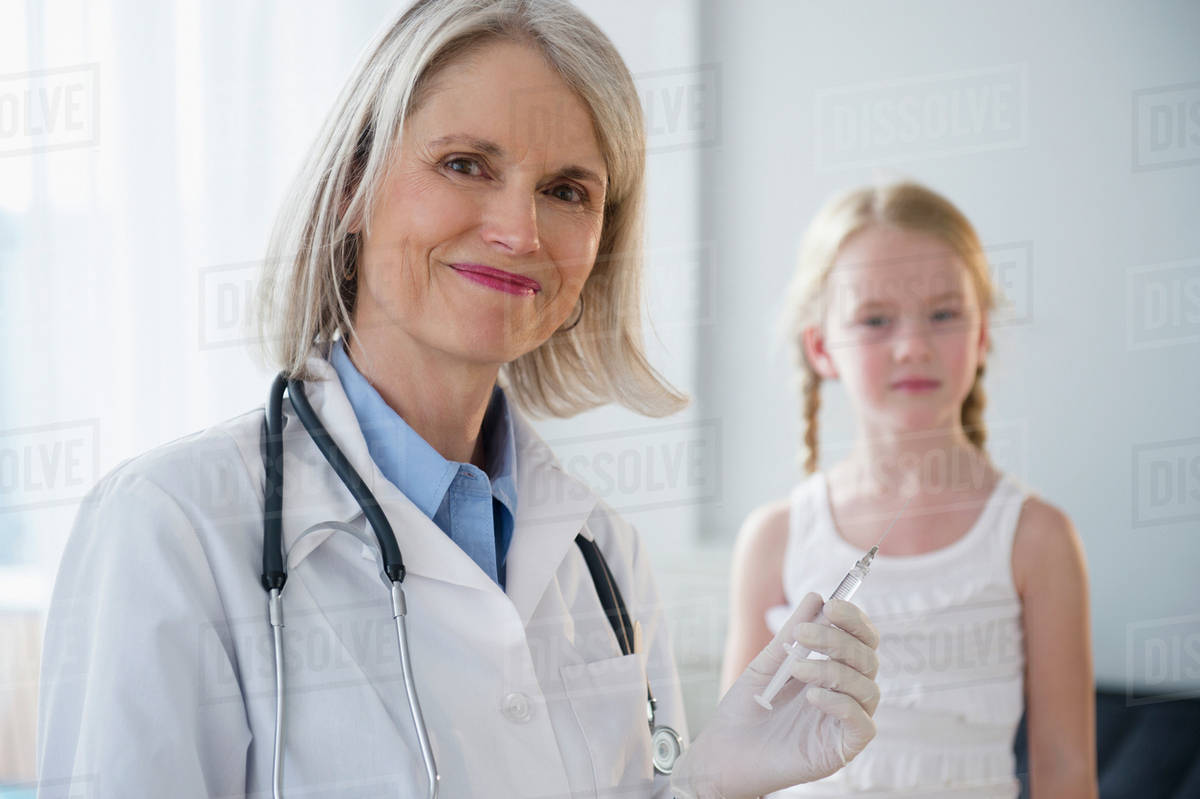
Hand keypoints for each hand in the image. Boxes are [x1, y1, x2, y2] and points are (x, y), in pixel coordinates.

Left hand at [671, 592, 879, 798]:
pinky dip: (841, 703)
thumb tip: (817, 597)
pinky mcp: (842, 749)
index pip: (861, 640)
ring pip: (867, 687)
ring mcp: (845, 722)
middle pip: (867, 659)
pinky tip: (812, 696)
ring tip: (797, 669)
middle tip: (803, 634)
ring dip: (833, 670)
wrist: (723, 754)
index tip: (833, 604)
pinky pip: (862, 723)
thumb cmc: (745, 710)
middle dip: (838, 639)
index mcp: (831, 671)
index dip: (854, 620)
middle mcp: (845, 694)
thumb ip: (792, 634)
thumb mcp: (767, 664)